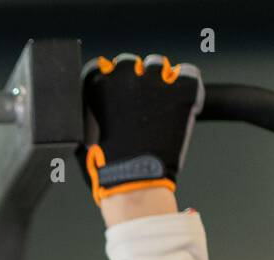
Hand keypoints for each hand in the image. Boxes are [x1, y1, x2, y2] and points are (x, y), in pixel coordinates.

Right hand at [78, 53, 202, 207]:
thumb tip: (94, 114)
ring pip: (158, 65)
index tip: (115, 93)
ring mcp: (155, 81)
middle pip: (130, 63)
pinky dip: (187, 87)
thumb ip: (90, 116)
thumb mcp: (85, 139)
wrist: (135, 182)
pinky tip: (182, 105)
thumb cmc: (109, 168)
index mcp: (98, 86)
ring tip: (161, 105)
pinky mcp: (181, 90)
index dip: (110, 80)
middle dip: (133, 79)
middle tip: (139, 104)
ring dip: (159, 80)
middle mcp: (125, 77)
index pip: (102, 67)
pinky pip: (188, 73)